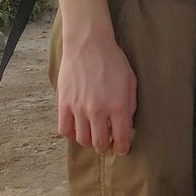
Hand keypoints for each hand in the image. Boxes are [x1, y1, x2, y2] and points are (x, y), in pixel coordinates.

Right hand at [57, 34, 136, 153]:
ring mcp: (78, 108)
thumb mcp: (130, 80)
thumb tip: (129, 123)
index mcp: (118, 105)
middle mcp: (97, 110)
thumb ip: (131, 104)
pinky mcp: (63, 105)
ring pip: (82, 139)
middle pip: (99, 143)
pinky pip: (64, 130)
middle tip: (108, 143)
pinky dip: (71, 134)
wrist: (89, 45)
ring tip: (93, 135)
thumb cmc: (113, 61)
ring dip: (89, 141)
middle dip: (106, 146)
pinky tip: (77, 128)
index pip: (121, 136)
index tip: (123, 150)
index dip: (123, 146)